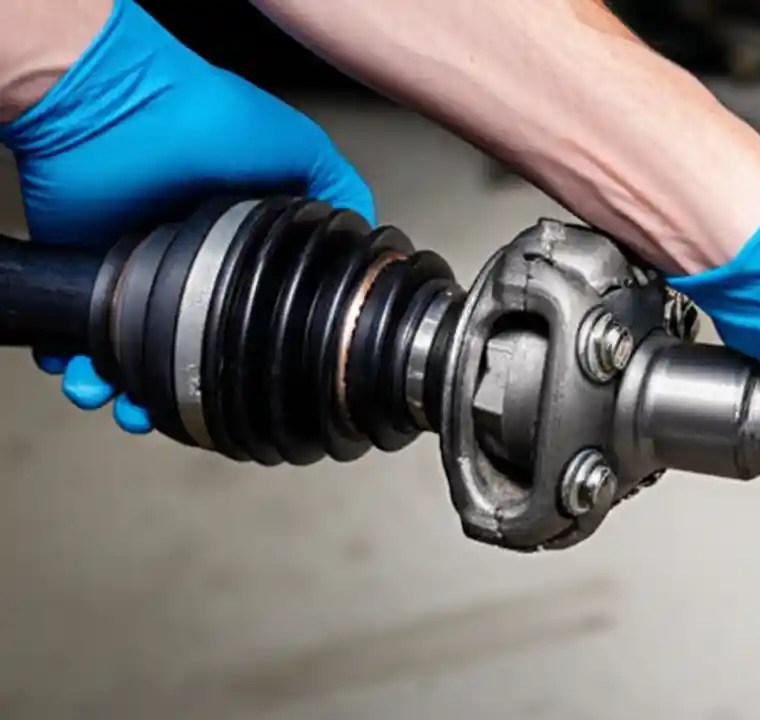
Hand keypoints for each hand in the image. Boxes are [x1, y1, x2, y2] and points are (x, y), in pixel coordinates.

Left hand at [0, 0, 373, 433]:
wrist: (118, 106)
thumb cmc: (204, 116)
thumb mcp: (300, 147)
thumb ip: (338, 189)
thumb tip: (370, 240)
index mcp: (237, 244)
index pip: (252, 310)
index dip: (255, 348)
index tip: (262, 380)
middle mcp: (188, 262)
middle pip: (190, 345)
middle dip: (187, 386)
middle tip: (187, 407)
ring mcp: (136, 270)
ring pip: (136, 355)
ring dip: (132, 389)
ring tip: (133, 407)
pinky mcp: (87, 272)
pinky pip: (78, 337)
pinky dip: (83, 367)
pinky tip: (95, 379)